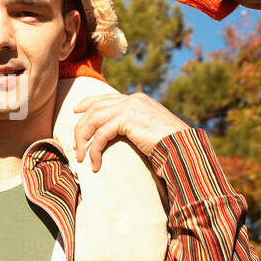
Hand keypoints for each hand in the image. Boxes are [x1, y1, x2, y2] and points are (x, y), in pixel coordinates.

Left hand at [72, 91, 191, 168]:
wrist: (184, 147)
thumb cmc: (172, 145)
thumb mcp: (151, 131)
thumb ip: (136, 126)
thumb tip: (124, 135)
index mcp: (138, 100)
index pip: (107, 97)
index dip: (89, 102)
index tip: (76, 110)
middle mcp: (132, 99)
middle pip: (95, 107)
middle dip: (81, 126)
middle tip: (75, 145)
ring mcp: (129, 106)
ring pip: (93, 119)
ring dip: (83, 139)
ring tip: (81, 157)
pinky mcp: (126, 119)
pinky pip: (101, 134)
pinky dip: (94, 149)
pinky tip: (95, 163)